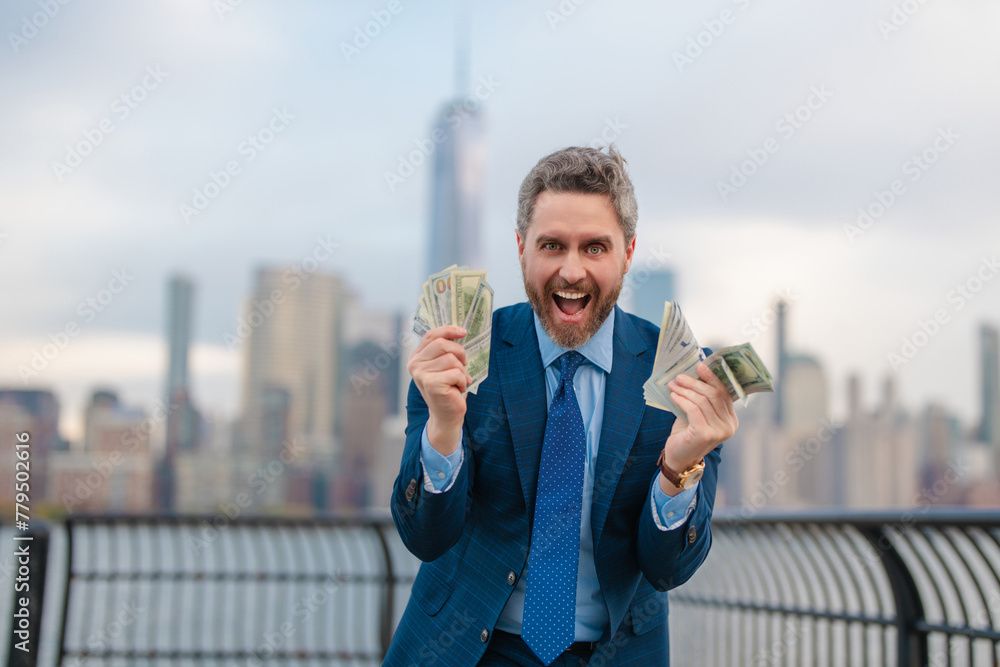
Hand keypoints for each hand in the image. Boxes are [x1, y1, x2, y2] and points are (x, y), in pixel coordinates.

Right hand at [407, 325, 472, 455]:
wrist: (446, 415)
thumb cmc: (448, 388)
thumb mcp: (444, 366)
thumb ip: (445, 350)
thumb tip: (460, 331)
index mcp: (416, 357)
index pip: (431, 335)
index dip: (448, 330)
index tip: (463, 332)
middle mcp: (414, 364)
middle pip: (442, 344)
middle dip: (460, 352)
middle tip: (464, 364)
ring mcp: (421, 374)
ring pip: (452, 359)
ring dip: (462, 371)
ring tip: (459, 381)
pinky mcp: (431, 383)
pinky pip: (456, 372)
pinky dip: (462, 381)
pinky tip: (458, 389)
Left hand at [659, 362, 738, 493]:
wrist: (678, 458)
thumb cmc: (687, 434)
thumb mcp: (697, 414)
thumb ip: (700, 398)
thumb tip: (694, 374)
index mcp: (731, 420)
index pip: (724, 393)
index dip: (712, 378)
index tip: (700, 366)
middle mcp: (729, 426)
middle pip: (714, 395)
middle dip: (695, 383)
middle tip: (679, 376)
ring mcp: (719, 432)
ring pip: (702, 401)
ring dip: (685, 390)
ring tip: (673, 385)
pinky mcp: (705, 434)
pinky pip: (693, 409)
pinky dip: (682, 399)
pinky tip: (673, 396)